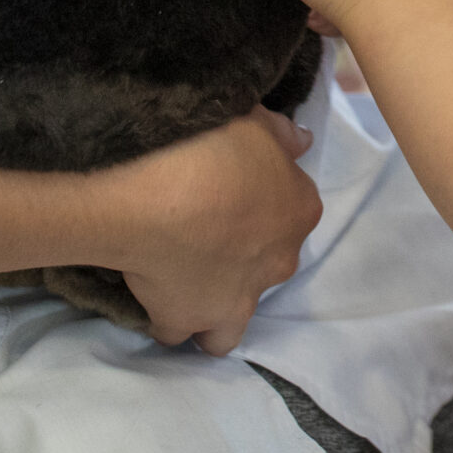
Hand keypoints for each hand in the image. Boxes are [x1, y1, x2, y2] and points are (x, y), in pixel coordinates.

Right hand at [113, 105, 320, 354]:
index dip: (265, 200)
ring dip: (213, 311)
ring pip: (228, 328)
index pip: (294, 209)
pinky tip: (150, 290)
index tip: (233, 190)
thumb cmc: (210, 147)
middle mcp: (276, 266)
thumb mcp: (253, 121)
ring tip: (184, 281)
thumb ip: (281, 134)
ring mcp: (234, 302)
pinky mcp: (186, 320)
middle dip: (242, 259)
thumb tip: (302, 142)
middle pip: (266, 268)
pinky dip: (166, 316)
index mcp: (299, 213)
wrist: (157, 194)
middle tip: (206, 231)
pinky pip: (176, 330)